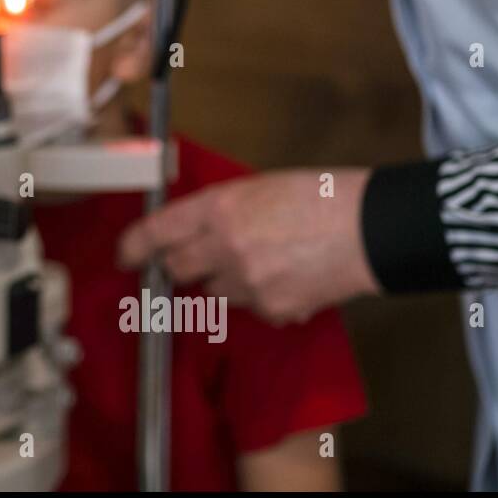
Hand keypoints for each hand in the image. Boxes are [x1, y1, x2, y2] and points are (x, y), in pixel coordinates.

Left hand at [117, 169, 381, 324]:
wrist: (371, 229)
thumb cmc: (320, 198)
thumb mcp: (258, 188)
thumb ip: (218, 210)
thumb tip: (191, 229)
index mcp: (218, 208)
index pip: (156, 232)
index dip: (134, 247)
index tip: (126, 256)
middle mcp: (224, 247)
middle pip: (176, 269)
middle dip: (180, 265)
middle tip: (196, 258)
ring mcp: (247, 282)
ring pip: (212, 291)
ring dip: (223, 280)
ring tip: (260, 260)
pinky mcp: (271, 309)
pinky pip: (249, 308)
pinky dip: (259, 298)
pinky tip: (286, 277)